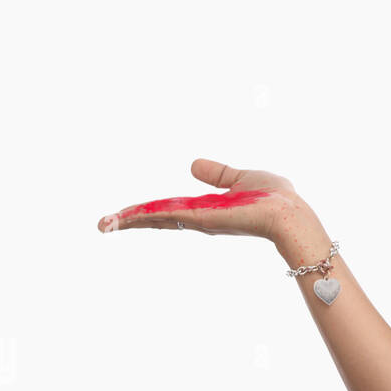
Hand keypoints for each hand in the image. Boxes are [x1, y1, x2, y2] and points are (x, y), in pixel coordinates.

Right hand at [96, 158, 304, 241]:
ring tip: (103, 224)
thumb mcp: (240, 179)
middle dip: (128, 221)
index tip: (123, 216)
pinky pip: (168, 215)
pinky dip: (146, 216)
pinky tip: (126, 217)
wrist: (290, 213)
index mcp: (206, 210)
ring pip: (156, 218)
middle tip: (101, 225)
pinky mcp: (202, 219)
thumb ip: (218, 174)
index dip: (145, 213)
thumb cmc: (274, 198)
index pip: (168, 211)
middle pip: (156, 218)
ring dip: (129, 220)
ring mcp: (199, 220)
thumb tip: (192, 165)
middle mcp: (198, 218)